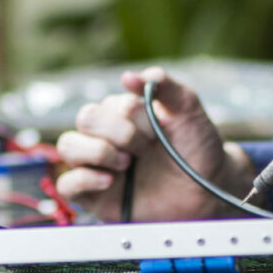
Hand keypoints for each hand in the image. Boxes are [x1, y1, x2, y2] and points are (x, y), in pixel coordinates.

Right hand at [53, 67, 253, 221]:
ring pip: (68, 145)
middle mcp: (106, 136)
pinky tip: (109, 181)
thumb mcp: (188, 111)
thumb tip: (127, 76)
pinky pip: (66, 184)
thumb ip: (165, 86)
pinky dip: (83, 179)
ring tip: (126, 164)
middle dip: (119, 133)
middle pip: (86, 118)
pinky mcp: (93, 195)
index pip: (110, 104)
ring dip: (98, 152)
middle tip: (144, 149)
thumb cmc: (197, 150)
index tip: (159, 133)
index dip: (135, 117)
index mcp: (123, 113)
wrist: (206, 193)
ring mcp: (97, 165)